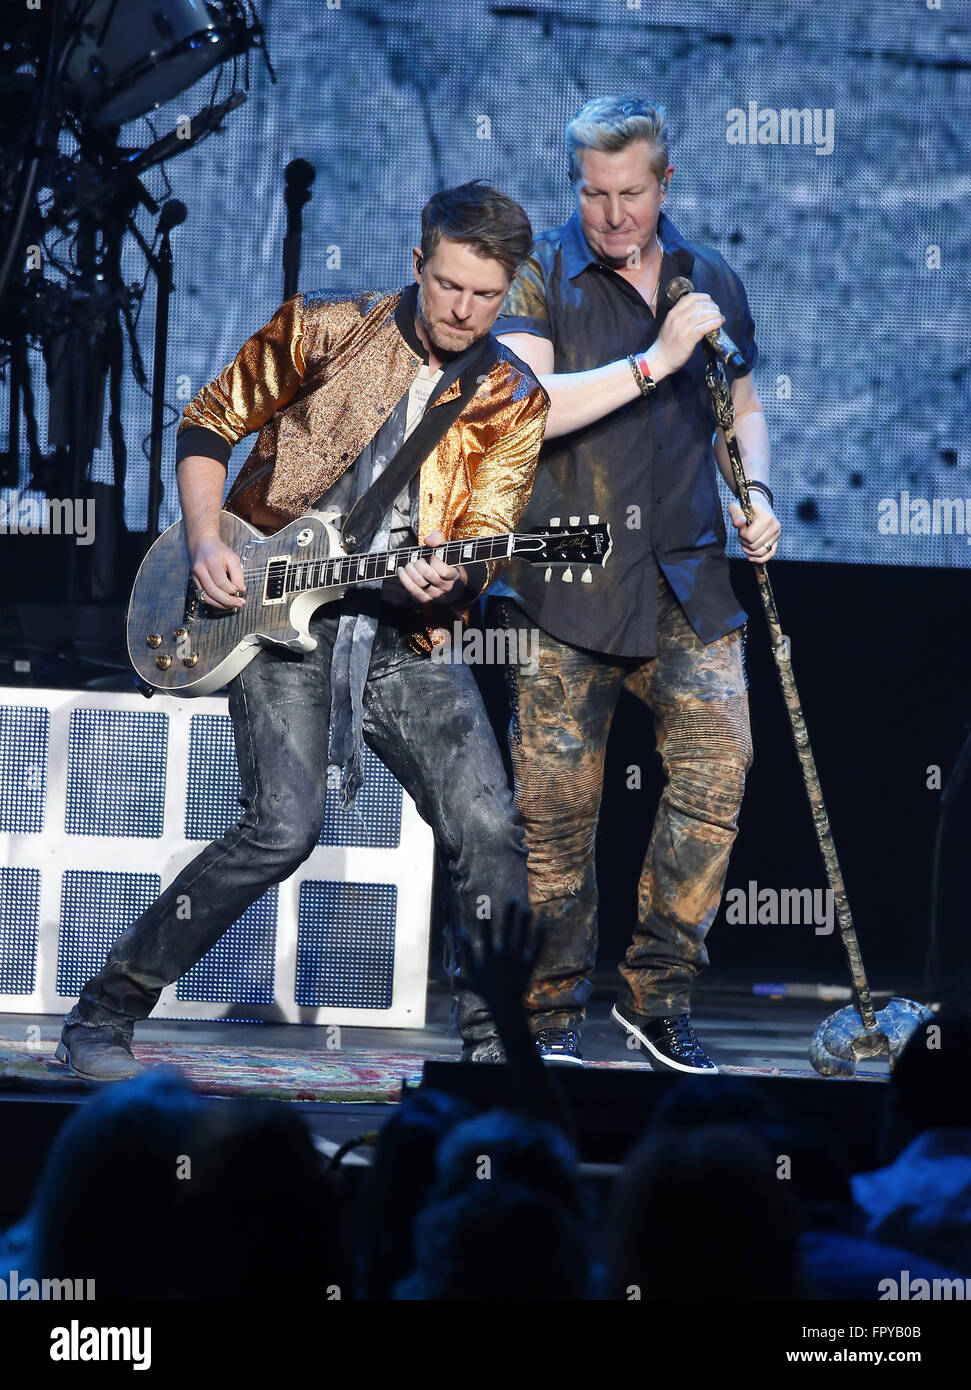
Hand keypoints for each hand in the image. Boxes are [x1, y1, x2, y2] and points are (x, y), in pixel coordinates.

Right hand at [190, 536, 246, 607]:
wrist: (202, 544)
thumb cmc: (220, 552)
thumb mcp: (233, 558)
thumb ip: (238, 574)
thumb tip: (242, 589)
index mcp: (211, 562)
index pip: (221, 582)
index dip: (232, 590)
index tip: (241, 592)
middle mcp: (200, 570)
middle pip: (213, 591)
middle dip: (227, 601)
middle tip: (239, 603)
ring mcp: (195, 577)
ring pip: (206, 597)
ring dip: (221, 604)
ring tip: (233, 605)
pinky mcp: (194, 583)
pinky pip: (203, 597)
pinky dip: (214, 602)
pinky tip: (223, 602)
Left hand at [398, 529, 467, 603]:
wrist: (440, 578)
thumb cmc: (440, 560)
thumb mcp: (442, 547)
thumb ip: (437, 539)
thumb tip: (428, 541)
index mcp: (453, 575)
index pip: (445, 571)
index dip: (435, 562)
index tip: (431, 556)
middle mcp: (445, 587)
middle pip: (430, 576)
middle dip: (419, 565)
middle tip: (417, 560)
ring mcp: (435, 594)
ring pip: (420, 583)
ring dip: (411, 571)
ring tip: (409, 564)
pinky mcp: (424, 598)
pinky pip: (413, 590)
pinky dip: (404, 579)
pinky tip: (401, 571)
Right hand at [457, 899, 542, 1025]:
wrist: (504, 1006)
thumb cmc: (486, 990)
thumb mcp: (471, 973)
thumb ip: (465, 954)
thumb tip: (460, 933)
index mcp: (488, 957)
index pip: (487, 934)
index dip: (487, 920)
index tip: (488, 906)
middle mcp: (503, 956)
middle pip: (506, 931)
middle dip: (509, 915)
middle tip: (513, 900)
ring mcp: (516, 960)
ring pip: (521, 937)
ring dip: (524, 923)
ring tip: (527, 910)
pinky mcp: (528, 966)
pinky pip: (535, 949)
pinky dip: (539, 937)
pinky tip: (542, 925)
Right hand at [651, 291, 724, 375]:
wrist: (660, 359)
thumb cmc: (667, 343)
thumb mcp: (670, 324)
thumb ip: (681, 316)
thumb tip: (699, 311)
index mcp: (673, 313)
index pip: (691, 297)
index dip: (704, 297)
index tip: (710, 302)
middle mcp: (677, 318)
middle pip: (699, 305)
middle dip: (712, 307)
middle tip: (718, 312)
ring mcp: (682, 328)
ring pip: (703, 315)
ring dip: (715, 315)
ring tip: (720, 318)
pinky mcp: (688, 339)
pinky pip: (703, 328)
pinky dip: (713, 323)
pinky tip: (719, 323)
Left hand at [728, 496, 780, 563]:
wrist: (758, 504)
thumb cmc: (745, 506)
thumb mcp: (736, 506)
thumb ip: (736, 514)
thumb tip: (738, 523)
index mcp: (766, 518)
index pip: (750, 537)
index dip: (742, 534)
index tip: (742, 527)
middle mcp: (774, 527)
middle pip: (754, 547)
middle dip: (744, 542)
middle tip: (743, 532)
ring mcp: (776, 535)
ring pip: (760, 553)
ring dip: (749, 550)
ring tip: (747, 540)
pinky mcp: (776, 541)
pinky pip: (769, 555)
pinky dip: (759, 559)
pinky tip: (750, 556)